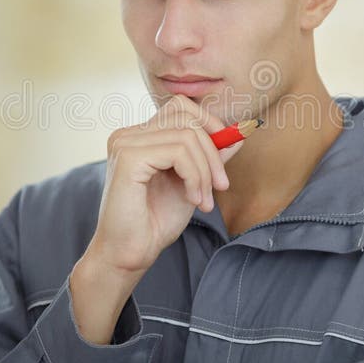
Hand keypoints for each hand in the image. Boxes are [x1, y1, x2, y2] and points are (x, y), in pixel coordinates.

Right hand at [71, 96, 242, 342]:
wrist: (130, 254)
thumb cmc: (155, 222)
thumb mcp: (192, 183)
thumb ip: (209, 157)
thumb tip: (237, 134)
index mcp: (139, 136)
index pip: (182, 107)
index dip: (209, 126)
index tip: (222, 160)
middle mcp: (128, 134)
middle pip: (186, 116)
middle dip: (212, 150)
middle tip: (220, 186)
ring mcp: (125, 143)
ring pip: (187, 135)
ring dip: (205, 170)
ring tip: (204, 200)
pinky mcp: (128, 157)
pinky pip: (178, 151)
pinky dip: (195, 176)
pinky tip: (192, 199)